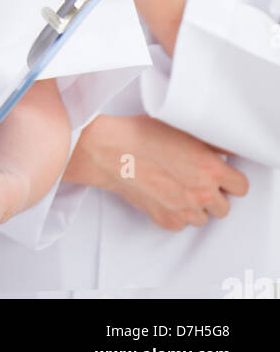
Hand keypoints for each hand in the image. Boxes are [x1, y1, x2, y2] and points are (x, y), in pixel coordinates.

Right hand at [65, 113, 249, 230]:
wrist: (110, 151)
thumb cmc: (142, 134)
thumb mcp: (181, 127)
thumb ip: (211, 143)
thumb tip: (228, 149)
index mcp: (210, 168)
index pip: (241, 187)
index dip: (231, 180)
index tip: (222, 175)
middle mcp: (201, 193)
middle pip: (224, 207)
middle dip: (214, 195)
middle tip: (198, 181)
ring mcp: (184, 210)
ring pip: (203, 218)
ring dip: (196, 207)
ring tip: (178, 188)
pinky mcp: (166, 220)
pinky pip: (182, 224)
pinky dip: (176, 214)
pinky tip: (165, 196)